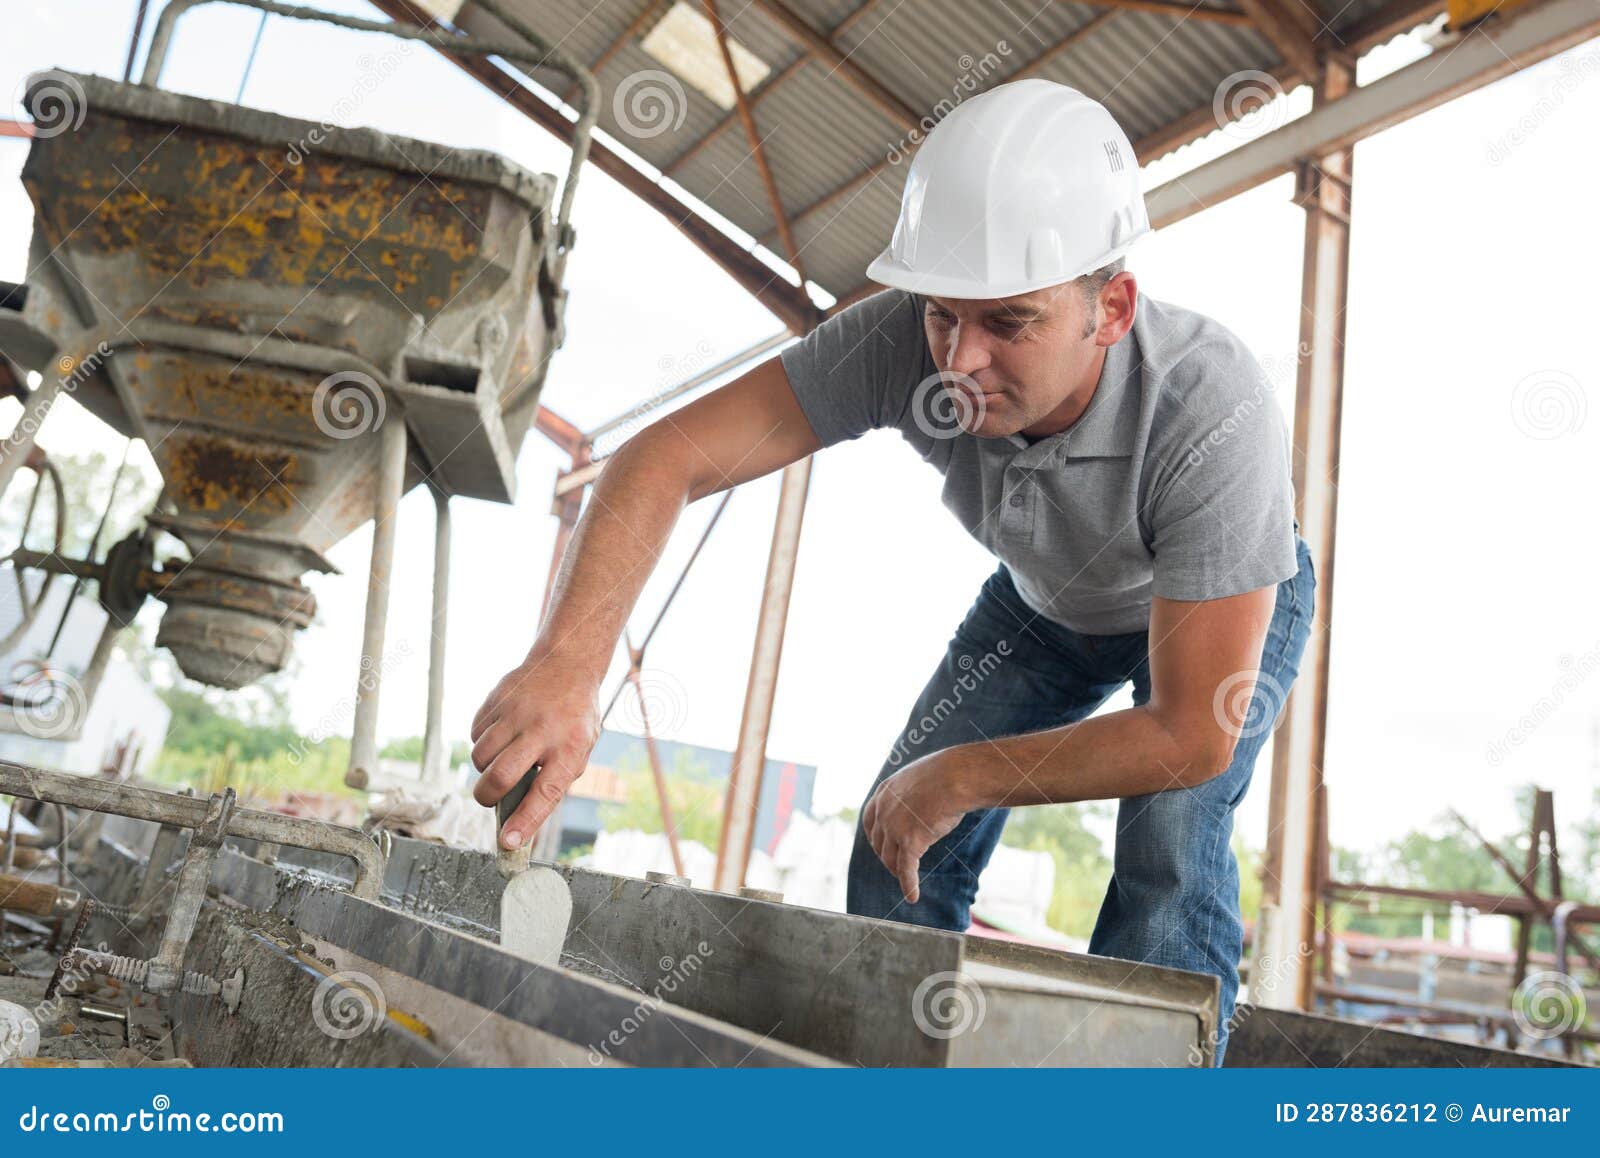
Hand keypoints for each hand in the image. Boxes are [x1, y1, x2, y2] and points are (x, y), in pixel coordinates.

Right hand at [470, 647, 601, 850]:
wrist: (567, 664)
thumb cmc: (574, 718)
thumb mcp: (579, 749)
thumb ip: (553, 780)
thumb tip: (520, 821)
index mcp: (569, 747)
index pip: (545, 793)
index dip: (524, 822)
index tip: (507, 843)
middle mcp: (542, 730)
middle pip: (500, 776)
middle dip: (487, 798)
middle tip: (489, 799)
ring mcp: (517, 713)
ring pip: (480, 757)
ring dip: (484, 769)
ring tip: (502, 759)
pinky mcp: (497, 700)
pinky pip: (475, 735)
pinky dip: (483, 743)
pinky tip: (502, 734)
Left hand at [862, 749, 987, 904]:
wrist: (957, 776)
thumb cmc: (948, 772)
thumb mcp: (919, 776)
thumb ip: (911, 791)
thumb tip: (921, 797)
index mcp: (884, 792)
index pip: (870, 819)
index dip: (875, 835)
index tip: (881, 845)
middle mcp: (884, 810)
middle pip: (878, 842)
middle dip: (885, 855)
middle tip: (895, 865)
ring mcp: (894, 827)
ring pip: (890, 858)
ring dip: (897, 871)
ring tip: (904, 879)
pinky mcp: (909, 842)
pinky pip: (906, 869)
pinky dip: (909, 885)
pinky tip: (912, 897)